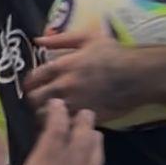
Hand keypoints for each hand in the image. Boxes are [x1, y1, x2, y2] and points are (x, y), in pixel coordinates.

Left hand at [24, 33, 147, 124]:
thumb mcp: (86, 38)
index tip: (31, 85)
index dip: (29, 83)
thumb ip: (60, 39)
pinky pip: (65, 127)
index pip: (33, 78)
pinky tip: (65, 122)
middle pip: (35, 99)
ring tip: (49, 114)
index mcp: (62, 66)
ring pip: (46, 117)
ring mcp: (75, 104)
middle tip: (38, 100)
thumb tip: (38, 39)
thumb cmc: (113, 53)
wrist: (136, 75)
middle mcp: (64, 87)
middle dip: (33, 100)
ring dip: (44, 115)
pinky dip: (62, 126)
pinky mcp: (86, 118)